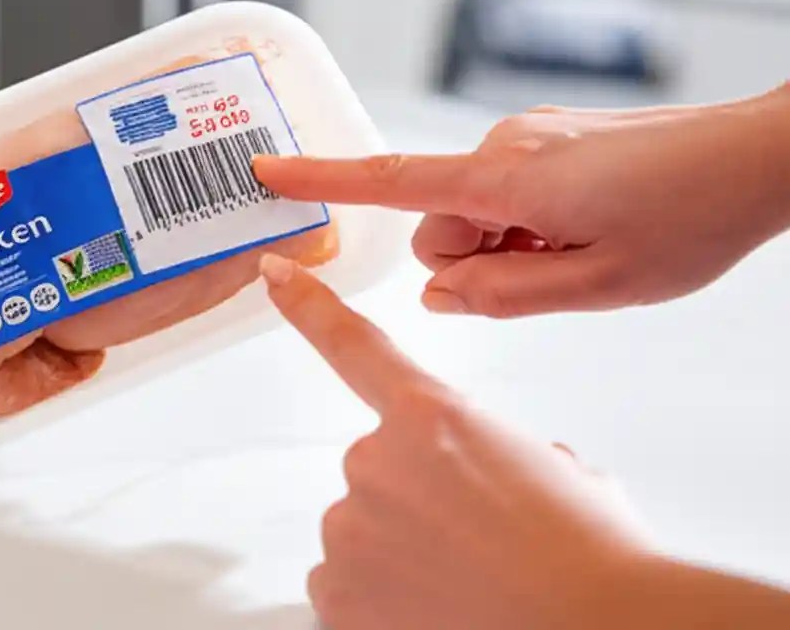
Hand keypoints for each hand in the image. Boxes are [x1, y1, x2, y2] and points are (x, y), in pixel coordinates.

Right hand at [255, 85, 789, 317]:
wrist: (759, 157)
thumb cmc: (690, 218)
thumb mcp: (593, 286)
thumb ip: (500, 295)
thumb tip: (438, 293)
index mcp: (505, 180)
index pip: (389, 182)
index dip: (320, 182)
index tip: (265, 174)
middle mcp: (504, 148)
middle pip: (439, 224)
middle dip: (474, 261)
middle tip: (550, 274)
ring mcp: (528, 140)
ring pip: (476, 215)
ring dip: (510, 248)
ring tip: (581, 255)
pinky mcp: (548, 141)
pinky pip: (508, 196)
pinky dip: (529, 228)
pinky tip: (585, 234)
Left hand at [258, 254, 655, 628]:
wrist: (594, 624)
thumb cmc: (591, 557)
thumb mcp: (556, 471)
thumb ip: (500, 451)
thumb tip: (497, 476)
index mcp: (433, 416)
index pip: (354, 346)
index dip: (308, 307)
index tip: (276, 275)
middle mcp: (376, 459)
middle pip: (381, 470)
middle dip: (422, 500)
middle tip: (479, 541)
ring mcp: (349, 525)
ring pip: (366, 532)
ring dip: (406, 553)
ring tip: (469, 582)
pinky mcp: (335, 588)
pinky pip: (346, 585)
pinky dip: (380, 600)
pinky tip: (435, 609)